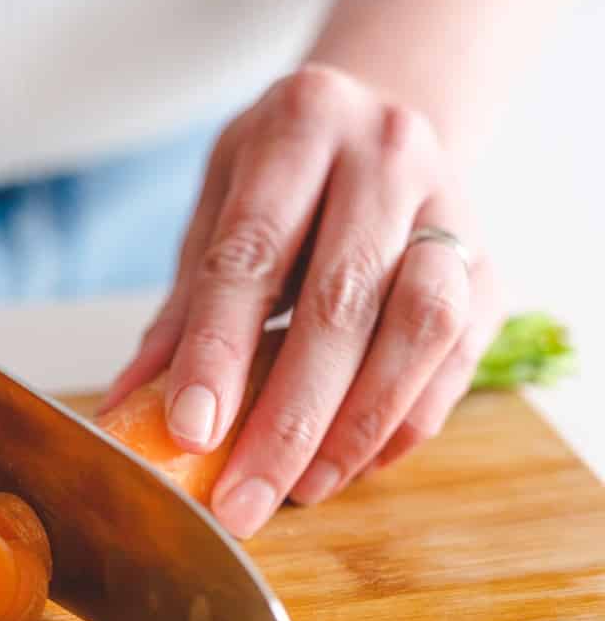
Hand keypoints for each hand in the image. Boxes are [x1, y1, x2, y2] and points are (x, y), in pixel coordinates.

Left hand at [103, 64, 501, 538]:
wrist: (381, 121)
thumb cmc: (281, 177)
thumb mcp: (216, 210)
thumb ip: (183, 310)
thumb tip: (129, 408)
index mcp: (299, 126)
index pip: (251, 254)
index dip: (218, 352)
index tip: (190, 433)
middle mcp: (385, 154)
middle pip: (340, 302)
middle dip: (288, 418)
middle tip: (244, 499)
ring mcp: (452, 204)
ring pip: (421, 327)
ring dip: (358, 423)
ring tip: (303, 488)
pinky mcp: (489, 262)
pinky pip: (460, 354)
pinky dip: (407, 419)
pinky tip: (356, 462)